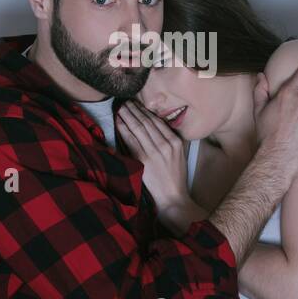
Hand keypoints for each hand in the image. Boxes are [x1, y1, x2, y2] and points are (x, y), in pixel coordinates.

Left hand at [115, 100, 190, 219]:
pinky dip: (124, 129)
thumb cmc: (175, 178)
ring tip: (120, 107)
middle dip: (135, 109)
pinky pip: (132, 140)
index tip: (137, 103)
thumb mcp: (179, 156)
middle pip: (147, 121)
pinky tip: (119, 122)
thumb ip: (169, 141)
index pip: (157, 121)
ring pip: (138, 128)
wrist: (173, 198)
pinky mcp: (144, 160)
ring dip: (128, 116)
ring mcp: (154, 152)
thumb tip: (154, 126)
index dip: (145, 110)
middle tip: (125, 101)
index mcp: (175, 142)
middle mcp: (165, 144)